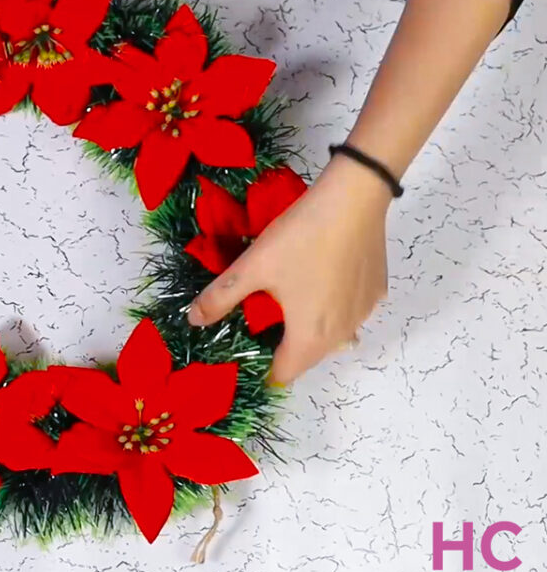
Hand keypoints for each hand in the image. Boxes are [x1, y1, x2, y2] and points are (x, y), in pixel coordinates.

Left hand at [187, 157, 391, 384]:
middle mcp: (342, 334)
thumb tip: (194, 321)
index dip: (262, 367)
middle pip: (308, 357)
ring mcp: (364, 313)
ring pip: (332, 337)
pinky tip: (318, 279)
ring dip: (309, 329)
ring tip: (286, 300)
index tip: (246, 348)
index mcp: (310, 336)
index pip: (284, 374)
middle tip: (259, 319)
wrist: (353, 198)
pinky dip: (331, 308)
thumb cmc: (300, 238)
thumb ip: (220, 297)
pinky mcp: (377, 292)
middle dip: (283, 348)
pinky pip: (349, 313)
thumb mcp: (252, 267)